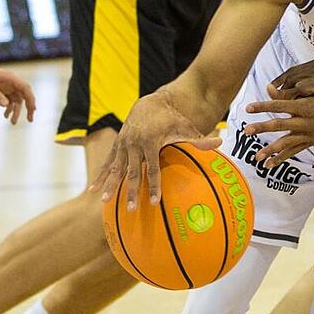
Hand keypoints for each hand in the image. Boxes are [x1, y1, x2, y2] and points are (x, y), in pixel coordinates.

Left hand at [0, 59, 34, 123]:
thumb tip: (6, 105)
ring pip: (17, 100)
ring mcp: (7, 86)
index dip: (31, 99)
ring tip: (13, 123)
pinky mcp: (1, 89)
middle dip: (28, 107)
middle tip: (30, 120)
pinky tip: (5, 116)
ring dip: (17, 111)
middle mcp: (11, 82)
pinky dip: (9, 108)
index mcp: (10, 77)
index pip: (25, 88)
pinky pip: (9, 100)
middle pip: (25, 95)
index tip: (33, 110)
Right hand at [95, 91, 219, 206]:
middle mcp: (134, 144)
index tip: (155, 201)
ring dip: (111, 186)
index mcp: (151, 142)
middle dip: (131, 191)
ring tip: (105, 202)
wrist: (150, 104)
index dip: (154, 185)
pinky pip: (107, 163)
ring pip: (116, 169)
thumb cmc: (172, 119)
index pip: (153, 168)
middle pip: (132, 172)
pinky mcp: (117, 145)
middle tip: (131, 209)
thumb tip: (220, 143)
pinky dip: (100, 176)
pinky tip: (93, 190)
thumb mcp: (186, 128)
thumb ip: (200, 139)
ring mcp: (123, 144)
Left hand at [240, 89, 313, 165]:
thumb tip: (268, 88)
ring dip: (270, 150)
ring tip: (256, 157)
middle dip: (262, 127)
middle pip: (280, 124)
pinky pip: (293, 152)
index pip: (279, 104)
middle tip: (247, 130)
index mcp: (304, 106)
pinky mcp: (308, 143)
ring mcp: (307, 134)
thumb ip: (288, 93)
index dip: (263, 106)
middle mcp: (305, 121)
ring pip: (286, 143)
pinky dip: (280, 159)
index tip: (248, 107)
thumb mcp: (310, 93)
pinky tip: (268, 164)